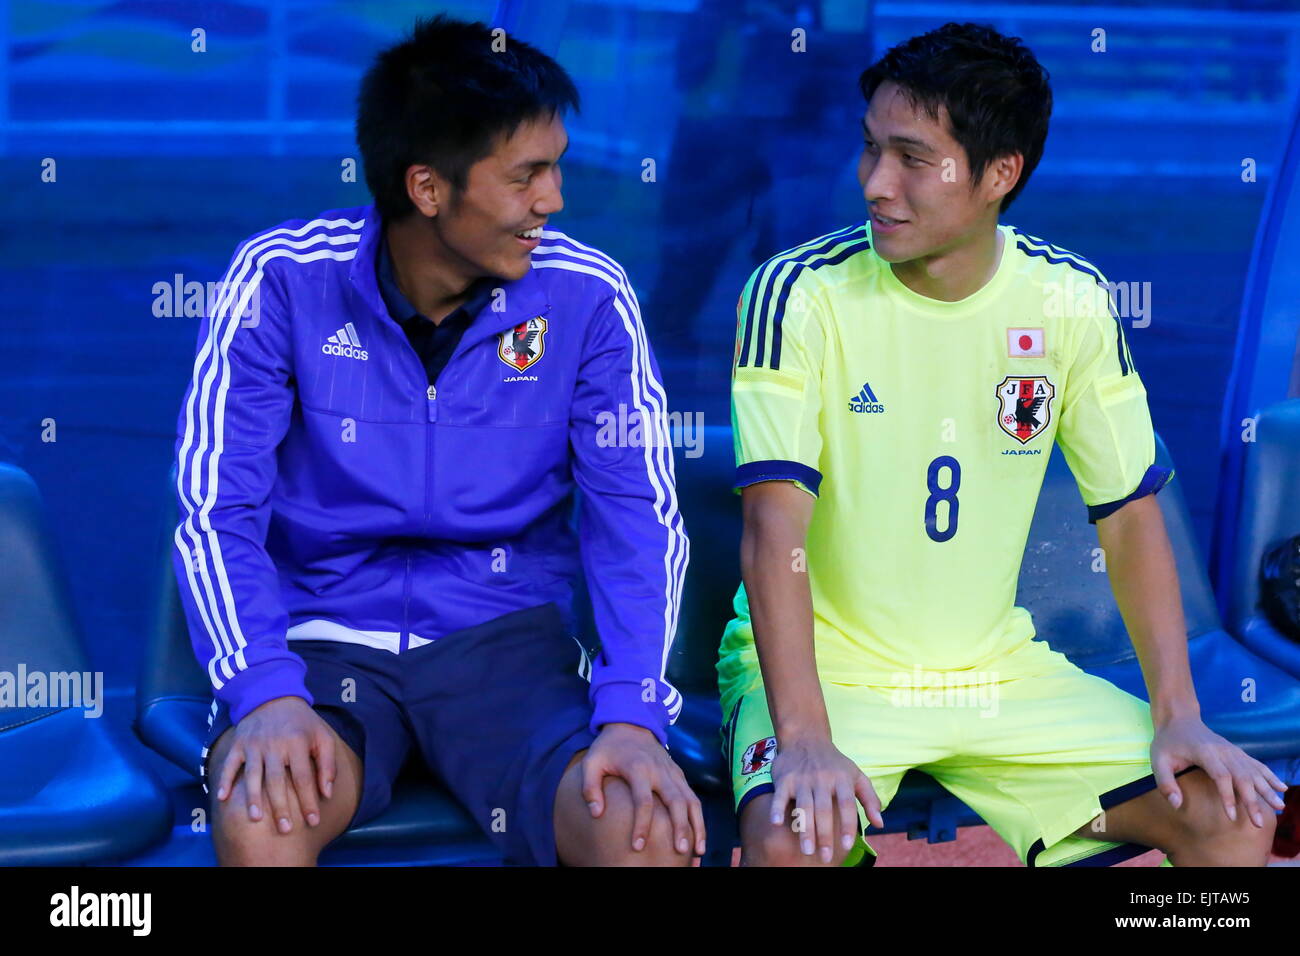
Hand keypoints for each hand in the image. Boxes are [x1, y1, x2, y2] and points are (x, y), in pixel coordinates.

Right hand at [214, 696, 337, 833]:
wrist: (272, 695)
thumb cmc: (302, 722)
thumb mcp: (322, 736)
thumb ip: (328, 764)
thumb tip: (327, 793)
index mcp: (297, 743)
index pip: (304, 777)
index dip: (309, 800)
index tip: (313, 821)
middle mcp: (274, 744)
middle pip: (277, 780)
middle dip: (281, 806)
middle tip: (285, 829)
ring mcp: (254, 744)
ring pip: (253, 775)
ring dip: (253, 798)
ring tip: (256, 818)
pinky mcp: (238, 744)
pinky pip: (230, 764)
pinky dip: (225, 781)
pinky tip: (223, 798)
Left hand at [581, 722, 705, 857]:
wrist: (631, 723)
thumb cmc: (609, 748)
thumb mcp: (592, 762)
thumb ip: (590, 787)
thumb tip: (596, 813)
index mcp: (638, 768)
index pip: (643, 801)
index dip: (641, 825)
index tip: (637, 846)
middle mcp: (660, 771)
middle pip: (676, 801)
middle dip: (681, 827)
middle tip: (681, 851)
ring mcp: (672, 772)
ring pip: (691, 800)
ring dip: (697, 825)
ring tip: (698, 850)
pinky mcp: (679, 774)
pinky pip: (693, 797)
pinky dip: (699, 817)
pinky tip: (698, 836)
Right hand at [769, 735, 883, 862]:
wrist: (805, 736)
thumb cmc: (834, 762)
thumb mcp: (856, 775)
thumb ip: (869, 799)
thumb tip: (880, 825)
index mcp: (841, 779)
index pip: (846, 804)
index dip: (847, 825)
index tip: (847, 845)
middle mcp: (822, 779)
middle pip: (824, 810)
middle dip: (824, 835)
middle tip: (825, 857)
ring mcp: (802, 779)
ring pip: (804, 806)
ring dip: (805, 829)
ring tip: (807, 850)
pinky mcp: (785, 778)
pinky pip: (780, 795)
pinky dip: (777, 808)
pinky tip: (776, 823)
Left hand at [1151, 716, 1286, 827]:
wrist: (1179, 719)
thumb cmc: (1168, 742)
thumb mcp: (1158, 760)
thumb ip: (1165, 782)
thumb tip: (1176, 805)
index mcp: (1204, 752)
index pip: (1221, 776)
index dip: (1227, 796)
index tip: (1231, 817)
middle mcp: (1223, 751)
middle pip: (1242, 776)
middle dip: (1252, 800)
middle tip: (1258, 822)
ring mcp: (1233, 751)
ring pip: (1253, 771)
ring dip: (1267, 790)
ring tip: (1279, 807)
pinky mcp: (1237, 752)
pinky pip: (1256, 764)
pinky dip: (1270, 776)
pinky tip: (1281, 788)